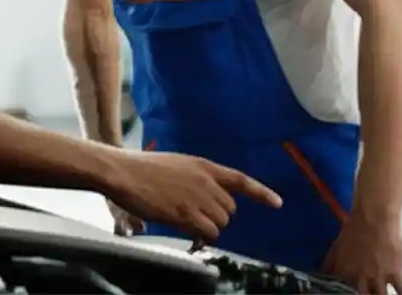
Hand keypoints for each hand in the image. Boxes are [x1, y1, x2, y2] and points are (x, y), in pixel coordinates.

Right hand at [106, 150, 281, 244]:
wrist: (124, 172)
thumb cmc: (143, 169)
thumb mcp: (177, 165)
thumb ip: (195, 179)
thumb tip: (204, 198)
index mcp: (204, 166)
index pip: (241, 180)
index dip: (262, 193)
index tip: (278, 203)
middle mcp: (206, 181)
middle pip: (230, 209)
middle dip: (217, 216)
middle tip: (195, 215)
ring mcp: (197, 198)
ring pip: (220, 223)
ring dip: (207, 227)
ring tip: (186, 220)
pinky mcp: (186, 213)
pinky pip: (207, 232)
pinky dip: (200, 236)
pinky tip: (186, 231)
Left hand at [320, 214, 401, 293]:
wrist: (374, 217)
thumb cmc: (354, 228)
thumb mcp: (336, 246)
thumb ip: (329, 264)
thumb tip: (322, 275)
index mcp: (345, 272)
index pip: (343, 291)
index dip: (347, 293)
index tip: (350, 292)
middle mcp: (360, 278)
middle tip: (367, 293)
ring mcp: (378, 277)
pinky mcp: (395, 272)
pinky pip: (401, 290)